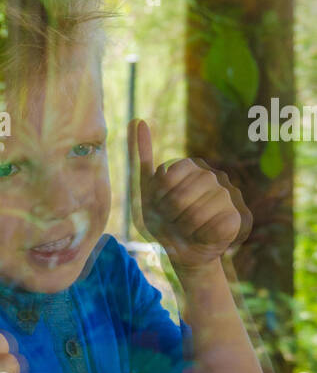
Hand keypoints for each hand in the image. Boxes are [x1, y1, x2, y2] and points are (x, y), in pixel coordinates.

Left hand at [128, 118, 251, 272]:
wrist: (184, 254)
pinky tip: (202, 236)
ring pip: (195, 214)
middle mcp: (211, 177)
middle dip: (169, 216)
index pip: (167, 177)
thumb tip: (136, 119)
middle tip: (174, 221)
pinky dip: (199, 237)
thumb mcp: (144, 191)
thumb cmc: (163, 223)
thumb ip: (140, 156)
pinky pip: (212, 227)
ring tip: (187, 229)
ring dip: (183, 229)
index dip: (158, 198)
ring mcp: (226, 196)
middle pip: (179, 197)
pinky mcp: (236, 216)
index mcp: (189, 168)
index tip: (160, 206)